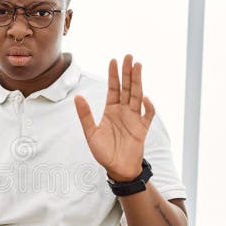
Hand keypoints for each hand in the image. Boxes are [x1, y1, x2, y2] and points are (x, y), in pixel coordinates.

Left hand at [74, 54, 154, 181]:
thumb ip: (85, 115)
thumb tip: (77, 97)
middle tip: (128, 56)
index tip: (113, 60)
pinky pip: (147, 115)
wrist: (117, 169)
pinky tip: (146, 98)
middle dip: (127, 72)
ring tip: (138, 66)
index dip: (113, 75)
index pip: (113, 88)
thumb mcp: (91, 133)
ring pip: (137, 95)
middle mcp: (123, 111)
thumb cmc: (104, 152)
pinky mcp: (142, 129)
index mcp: (111, 110)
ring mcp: (134, 118)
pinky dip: (148, 107)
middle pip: (127, 87)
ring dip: (138, 81)